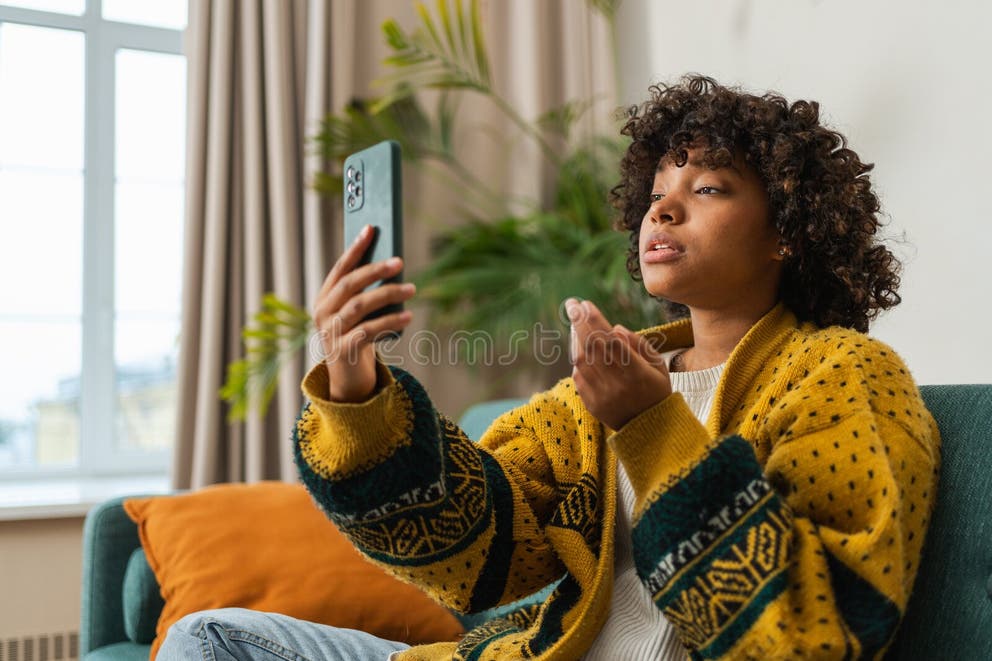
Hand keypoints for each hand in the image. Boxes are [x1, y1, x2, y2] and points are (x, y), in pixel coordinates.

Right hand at [312, 225, 415, 402]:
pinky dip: (390, 322)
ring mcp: (331, 332)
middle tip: (400, 261)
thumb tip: (392, 265)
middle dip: (375, 270)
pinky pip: (369, 331)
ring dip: (388, 294)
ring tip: (412, 288)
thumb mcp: (358, 314)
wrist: (348, 380)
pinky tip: (408, 317)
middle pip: (350, 284)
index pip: (340, 268)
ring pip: (360, 306)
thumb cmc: (357, 338)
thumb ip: (366, 293)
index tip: (371, 229)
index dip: (355, 248)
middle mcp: (323, 313)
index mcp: (324, 298)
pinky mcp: (344, 351)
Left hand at [566, 298, 672, 430]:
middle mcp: (617, 385)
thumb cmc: (655, 389)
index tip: (586, 304)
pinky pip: (578, 376)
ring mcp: (602, 396)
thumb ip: (637, 344)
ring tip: (576, 323)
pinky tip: (581, 347)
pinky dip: (578, 359)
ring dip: (576, 339)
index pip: (610, 341)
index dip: (596, 321)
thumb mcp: (657, 364)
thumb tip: (614, 328)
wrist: (650, 429)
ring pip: (581, 361)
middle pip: (592, 348)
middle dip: (579, 323)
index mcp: (637, 373)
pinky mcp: (591, 404)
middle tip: (572, 305)